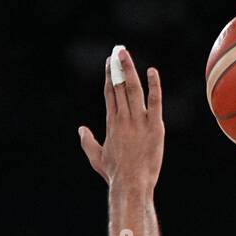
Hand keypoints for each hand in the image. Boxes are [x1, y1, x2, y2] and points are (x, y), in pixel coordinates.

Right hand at [79, 48, 163, 190]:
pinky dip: (154, 86)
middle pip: (119, 87)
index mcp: (112, 123)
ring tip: (125, 53)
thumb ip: (88, 142)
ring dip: (129, 69)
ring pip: (133, 89)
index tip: (109, 64)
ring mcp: (139, 121)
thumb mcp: (97, 158)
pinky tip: (152, 72)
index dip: (109, 77)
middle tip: (118, 51)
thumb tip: (81, 130)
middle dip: (117, 68)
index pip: (110, 94)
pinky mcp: (154, 126)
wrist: (131, 185)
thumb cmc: (115, 175)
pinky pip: (155, 101)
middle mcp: (123, 118)